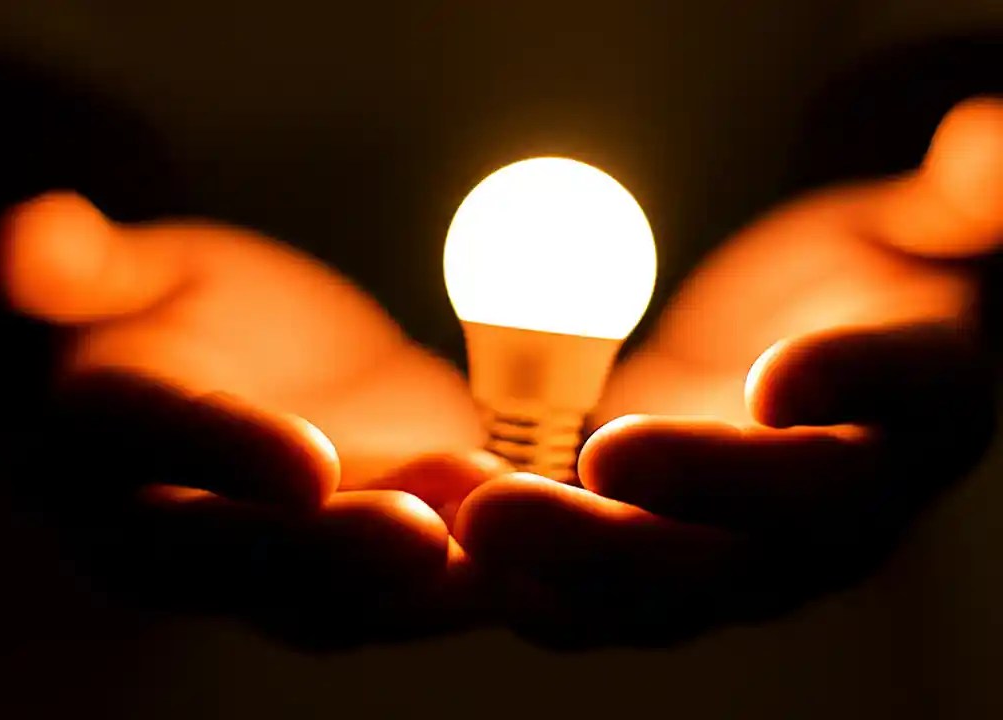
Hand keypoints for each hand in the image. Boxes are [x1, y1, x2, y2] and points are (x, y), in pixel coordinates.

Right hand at [0, 195, 500, 646]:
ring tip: (511, 536)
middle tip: (426, 534)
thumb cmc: (168, 317)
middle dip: (340, 557)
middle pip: (254, 563)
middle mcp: (179, 540)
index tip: (304, 465)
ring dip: (430, 581)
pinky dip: (484, 570)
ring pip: (346, 597)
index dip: (226, 460)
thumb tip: (18, 243)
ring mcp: (276, 570)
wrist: (225, 377)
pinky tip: (553, 533)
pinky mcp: (363, 569)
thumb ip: (80, 268)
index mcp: (103, 456)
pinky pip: (419, 585)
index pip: (158, 458)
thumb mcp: (132, 273)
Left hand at [455, 97, 1002, 646]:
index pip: (906, 405)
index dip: (854, 387)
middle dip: (688, 501)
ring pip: (659, 584)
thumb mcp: (921, 235)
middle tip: (606, 453)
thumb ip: (967, 203)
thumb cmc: (859, 292)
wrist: (794, 376)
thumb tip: (991, 136)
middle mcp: (832, 516)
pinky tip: (449, 529)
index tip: (781, 373)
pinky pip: (580, 584)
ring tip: (487, 517)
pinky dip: (517, 568)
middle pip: (769, 529)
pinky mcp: (636, 560)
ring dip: (573, 557)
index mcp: (921, 419)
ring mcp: (729, 558)